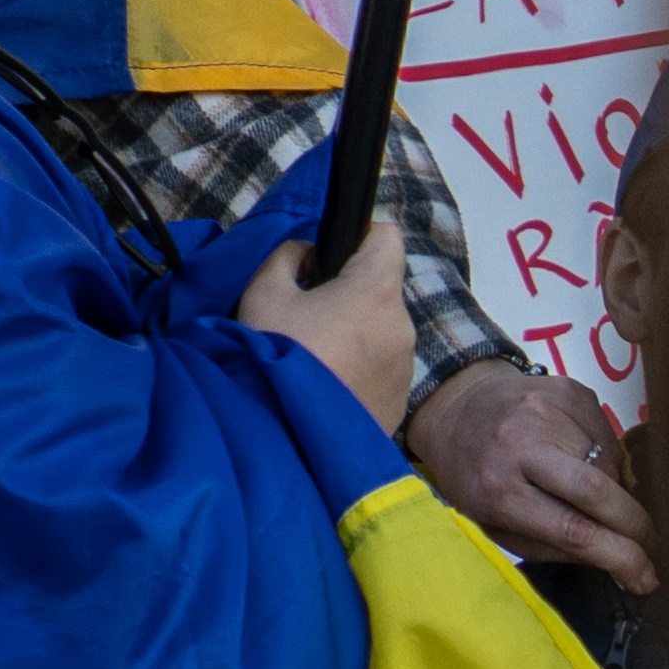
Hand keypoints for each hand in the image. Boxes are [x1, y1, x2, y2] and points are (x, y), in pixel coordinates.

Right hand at [236, 232, 413, 435]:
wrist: (290, 433)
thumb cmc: (276, 351)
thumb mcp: (262, 291)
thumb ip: (286, 257)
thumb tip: (307, 256)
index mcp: (375, 291)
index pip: (387, 237)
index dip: (358, 235)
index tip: (328, 255)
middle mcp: (402, 324)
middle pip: (381, 288)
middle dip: (348, 291)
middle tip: (305, 312)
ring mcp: (406, 365)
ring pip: (380, 328)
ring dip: (354, 330)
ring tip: (314, 354)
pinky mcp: (401, 398)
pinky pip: (382, 366)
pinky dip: (359, 365)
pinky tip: (327, 382)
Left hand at [406, 357, 654, 591]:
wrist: (457, 405)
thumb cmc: (476, 476)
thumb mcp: (497, 525)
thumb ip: (555, 547)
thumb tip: (622, 564)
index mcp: (497, 491)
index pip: (575, 531)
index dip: (622, 559)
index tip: (647, 579)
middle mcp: (518, 446)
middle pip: (600, 492)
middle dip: (637, 526)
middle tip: (648, 544)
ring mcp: (544, 412)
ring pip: (611, 465)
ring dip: (616, 489)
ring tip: (588, 491)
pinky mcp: (568, 390)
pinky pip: (609, 437)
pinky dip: (607, 458)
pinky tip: (580, 457)